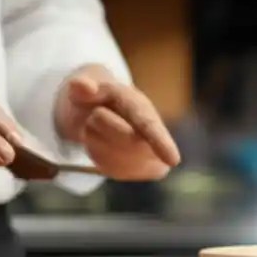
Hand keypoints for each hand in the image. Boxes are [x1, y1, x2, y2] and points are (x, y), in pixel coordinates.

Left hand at [54, 64, 179, 180]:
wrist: (99, 110)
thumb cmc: (95, 97)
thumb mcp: (84, 86)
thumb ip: (81, 86)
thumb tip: (84, 87)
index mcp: (141, 106)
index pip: (150, 126)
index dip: (161, 143)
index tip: (174, 161)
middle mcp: (152, 130)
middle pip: (126, 144)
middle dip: (101, 127)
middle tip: (95, 114)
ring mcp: (149, 154)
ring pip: (117, 160)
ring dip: (97, 144)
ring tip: (98, 128)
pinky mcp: (142, 171)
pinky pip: (113, 171)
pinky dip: (99, 158)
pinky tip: (101, 144)